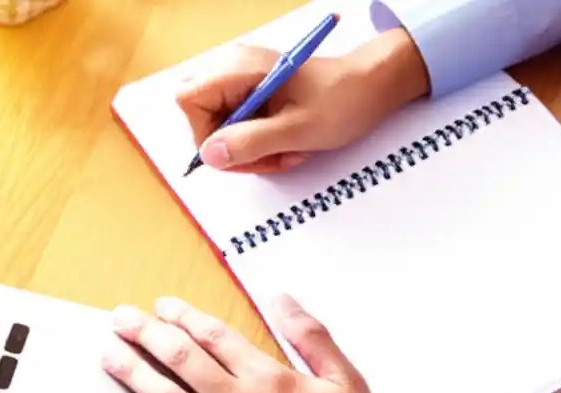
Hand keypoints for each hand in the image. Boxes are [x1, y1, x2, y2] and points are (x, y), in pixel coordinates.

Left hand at [102, 295, 459, 392]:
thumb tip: (283, 300)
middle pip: (182, 360)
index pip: (215, 337)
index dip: (184, 316)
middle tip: (122, 319)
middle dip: (146, 334)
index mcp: (270, 380)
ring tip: (110, 355)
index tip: (163, 306)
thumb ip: (312, 336)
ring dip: (134, 374)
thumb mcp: (344, 380)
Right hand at [176, 29, 428, 172]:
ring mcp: (243, 80)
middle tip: (267, 157)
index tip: (238, 152)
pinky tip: (286, 145)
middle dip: (231, 146)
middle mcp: (234, 68)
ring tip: (285, 151)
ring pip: (222, 125)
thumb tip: (210, 156)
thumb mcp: (297, 130)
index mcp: (240, 67)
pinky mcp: (255, 92)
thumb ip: (251, 142)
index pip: (189, 101)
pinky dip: (260, 142)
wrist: (371, 87)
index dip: (206, 134)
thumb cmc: (341, 101)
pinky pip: (240, 124)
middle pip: (201, 114)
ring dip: (250, 148)